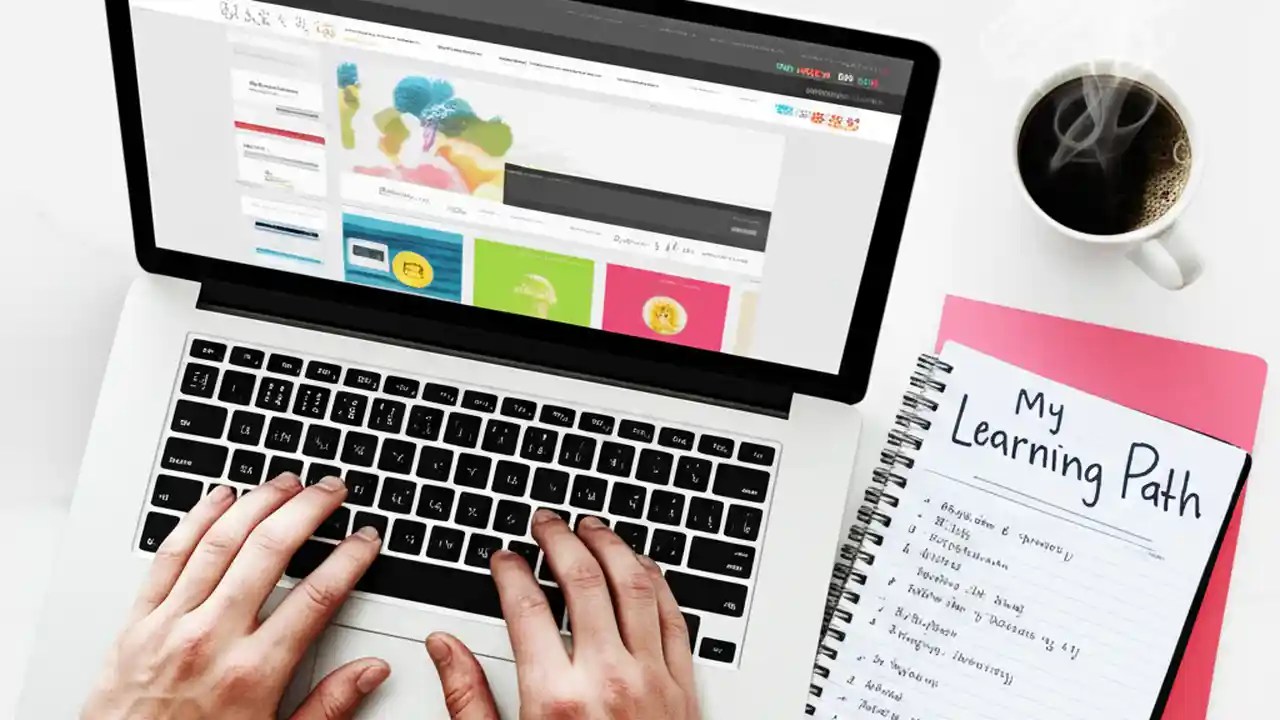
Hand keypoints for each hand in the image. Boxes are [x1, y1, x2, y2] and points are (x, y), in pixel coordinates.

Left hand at [84, 474, 389, 719]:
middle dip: (308, 510)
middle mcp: (212, 640)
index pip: (317, 596)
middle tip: (332, 490)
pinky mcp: (136, 623)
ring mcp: (170, 626)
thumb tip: (371, 672)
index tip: (366, 539)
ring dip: (258, 503)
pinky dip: (196, 520)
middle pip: (270, 551)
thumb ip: (329, 706)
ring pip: (220, 542)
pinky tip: (219, 499)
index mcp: (253, 674)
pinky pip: (169, 557)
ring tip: (286, 482)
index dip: (349, 558)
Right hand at [426, 511, 700, 719]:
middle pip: (584, 579)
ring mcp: (653, 680)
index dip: (510, 570)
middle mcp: (608, 680)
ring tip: (592, 527)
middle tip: (546, 521)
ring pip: (635, 585)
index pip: (526, 605)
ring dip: (612, 546)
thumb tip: (443, 648)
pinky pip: (674, 616)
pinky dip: (656, 581)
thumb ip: (468, 699)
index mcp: (555, 697)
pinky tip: (642, 567)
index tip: (503, 557)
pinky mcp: (685, 689)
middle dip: (561, 538)